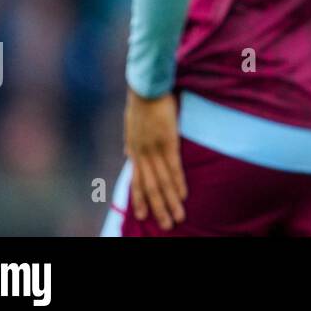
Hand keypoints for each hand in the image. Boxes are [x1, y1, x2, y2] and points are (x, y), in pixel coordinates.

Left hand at [124, 88, 186, 230]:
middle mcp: (142, 154)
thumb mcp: (130, 125)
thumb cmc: (142, 100)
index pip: (136, 180)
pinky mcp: (167, 141)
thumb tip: (128, 154)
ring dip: (169, 202)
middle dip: (157, 208)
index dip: (140, 199)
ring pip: (161, 182)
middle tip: (165, 225)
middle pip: (149, 187)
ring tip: (176, 217)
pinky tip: (182, 195)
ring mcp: (154, 149)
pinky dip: (177, 183)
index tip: (143, 215)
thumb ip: (131, 142)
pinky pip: (172, 167)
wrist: (146, 86)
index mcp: (134, 150)